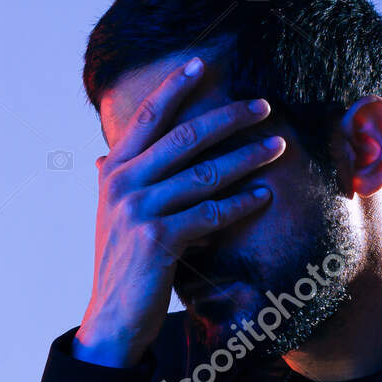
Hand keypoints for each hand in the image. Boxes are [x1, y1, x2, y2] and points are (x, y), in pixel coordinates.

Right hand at [74, 55, 285, 366]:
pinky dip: (240, 203)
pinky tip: (263, 196)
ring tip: (277, 147)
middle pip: (185, 136)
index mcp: (113, 170)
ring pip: (204, 172)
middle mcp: (123, 182)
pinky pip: (211, 212)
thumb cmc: (122, 264)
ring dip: (247, 157)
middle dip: (229, 117)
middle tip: (264, 106)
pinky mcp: (159, 238)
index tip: (202, 63)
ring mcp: (140, 209)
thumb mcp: (112, 216)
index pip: (148, 117)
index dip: (176, 87)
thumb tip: (104, 156)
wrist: (111, 317)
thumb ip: (115, 183)